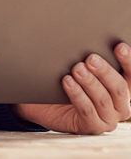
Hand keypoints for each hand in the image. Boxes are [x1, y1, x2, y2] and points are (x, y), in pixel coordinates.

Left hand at [15, 43, 130, 134]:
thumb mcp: (84, 71)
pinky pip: (86, 110)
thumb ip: (92, 62)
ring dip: (89, 82)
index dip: (128, 61)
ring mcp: (108, 119)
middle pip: (118, 88)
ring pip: (103, 99)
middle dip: (105, 71)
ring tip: (77, 68)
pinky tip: (67, 81)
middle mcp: (121, 106)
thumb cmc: (69, 84)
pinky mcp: (92, 127)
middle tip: (90, 58)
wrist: (45, 106)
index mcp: (123, 89)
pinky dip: (77, 94)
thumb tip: (90, 41)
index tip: (119, 46)